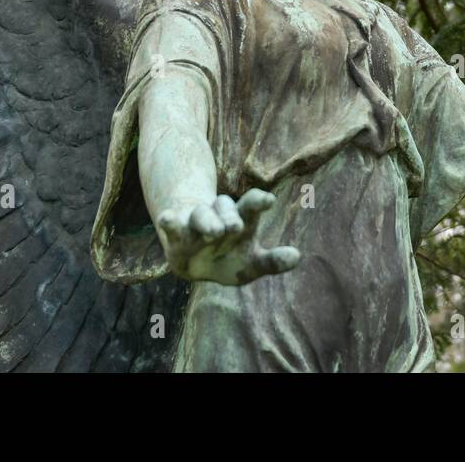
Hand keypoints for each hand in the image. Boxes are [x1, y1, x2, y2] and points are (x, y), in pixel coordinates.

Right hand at [156, 190, 300, 285]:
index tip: (269, 200)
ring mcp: (197, 223)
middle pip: (226, 208)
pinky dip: (170, 222)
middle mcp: (219, 217)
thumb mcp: (251, 264)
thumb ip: (272, 261)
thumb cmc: (229, 258)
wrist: (194, 260)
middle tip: (235, 227)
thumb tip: (298, 256)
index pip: (250, 207)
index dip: (258, 202)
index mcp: (240, 221)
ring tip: (214, 232)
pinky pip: (173, 225)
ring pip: (202, 215)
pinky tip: (167, 218)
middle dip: (231, 216)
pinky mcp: (177, 234)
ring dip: (207, 221)